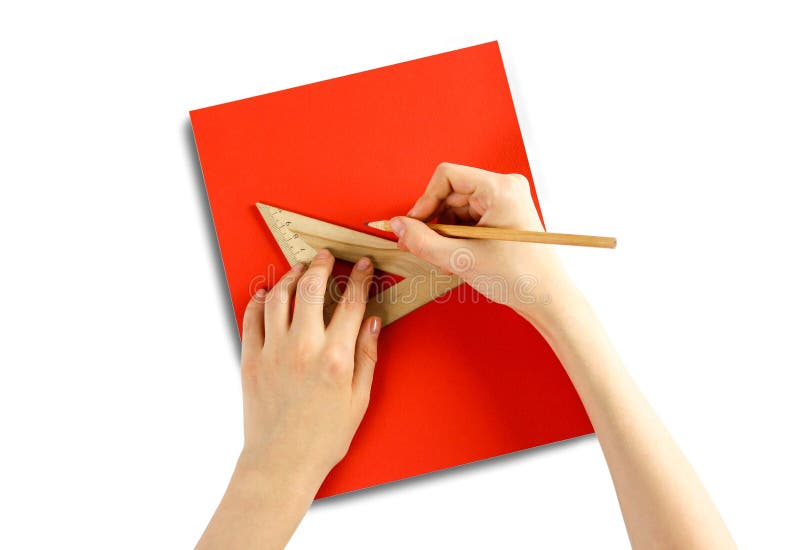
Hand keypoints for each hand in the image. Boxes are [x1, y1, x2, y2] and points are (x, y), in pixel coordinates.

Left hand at [239, 249, 380, 479]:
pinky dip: (260, 300)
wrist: (281, 462)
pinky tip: (268, 293)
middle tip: (325, 257)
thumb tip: (372, 321)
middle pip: (311, 288)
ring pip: (279, 297)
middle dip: (321, 265)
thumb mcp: (359, 400)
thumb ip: (366, 356)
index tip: (362, 266)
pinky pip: (252, 318)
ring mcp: (273, 351)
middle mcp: (303, 348)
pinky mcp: (251, 359)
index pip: (350, 304)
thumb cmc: (323, 437)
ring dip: (291, 276)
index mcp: (336, 358)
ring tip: (299, 269)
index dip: (359, 278)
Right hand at [388, 163, 575, 326]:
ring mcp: (507, 199)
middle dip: (435, 220)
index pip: (447, 176)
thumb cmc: (518, 277)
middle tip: (423, 245)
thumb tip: (397, 225)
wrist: (546, 298)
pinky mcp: (505, 213)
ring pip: (457, 206)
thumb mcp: (460, 259)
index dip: (425, 200)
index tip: (414, 225)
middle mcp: (506, 187)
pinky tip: (459, 255)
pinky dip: (458, 234)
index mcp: (500, 189)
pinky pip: (469, 215)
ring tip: (448, 257)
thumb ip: (422, 241)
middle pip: (451, 192)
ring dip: (445, 230)